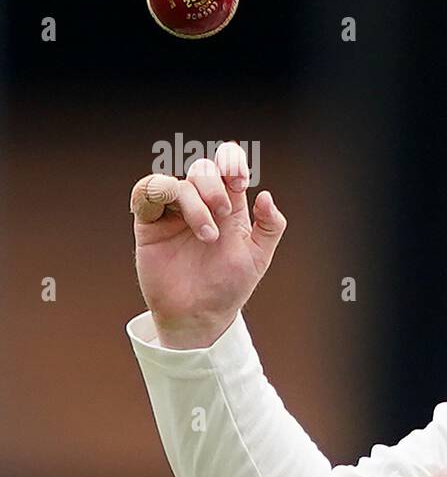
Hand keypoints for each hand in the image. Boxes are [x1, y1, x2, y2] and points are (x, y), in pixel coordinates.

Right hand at [130, 142, 286, 347]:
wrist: (200, 315)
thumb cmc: (229, 286)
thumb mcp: (260, 257)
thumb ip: (271, 226)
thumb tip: (265, 195)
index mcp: (228, 206)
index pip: (227, 166)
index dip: (231, 161)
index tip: (239, 181)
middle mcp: (200, 204)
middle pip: (202, 170)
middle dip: (215, 186)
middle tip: (224, 214)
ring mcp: (173, 212)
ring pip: (177, 182)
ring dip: (194, 201)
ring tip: (208, 234)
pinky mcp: (149, 222)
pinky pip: (146, 191)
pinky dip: (158, 192)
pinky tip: (174, 218)